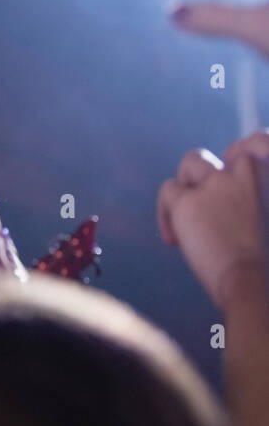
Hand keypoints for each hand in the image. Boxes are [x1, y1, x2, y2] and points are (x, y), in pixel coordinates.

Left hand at [157, 133, 268, 308]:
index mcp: (266, 174)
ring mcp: (217, 182)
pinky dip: (167, 213)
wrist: (254, 283)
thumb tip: (232, 203)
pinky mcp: (188, 200)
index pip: (257, 142)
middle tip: (207, 206)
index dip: (246, 151)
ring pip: (191, 163)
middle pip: (224, 153)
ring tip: (190, 222)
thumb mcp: (264, 219)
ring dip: (188, 189)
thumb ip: (252, 199)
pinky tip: (175, 241)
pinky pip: (169, 192)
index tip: (237, 169)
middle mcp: (246, 171)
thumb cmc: (266, 265)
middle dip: (209, 174)